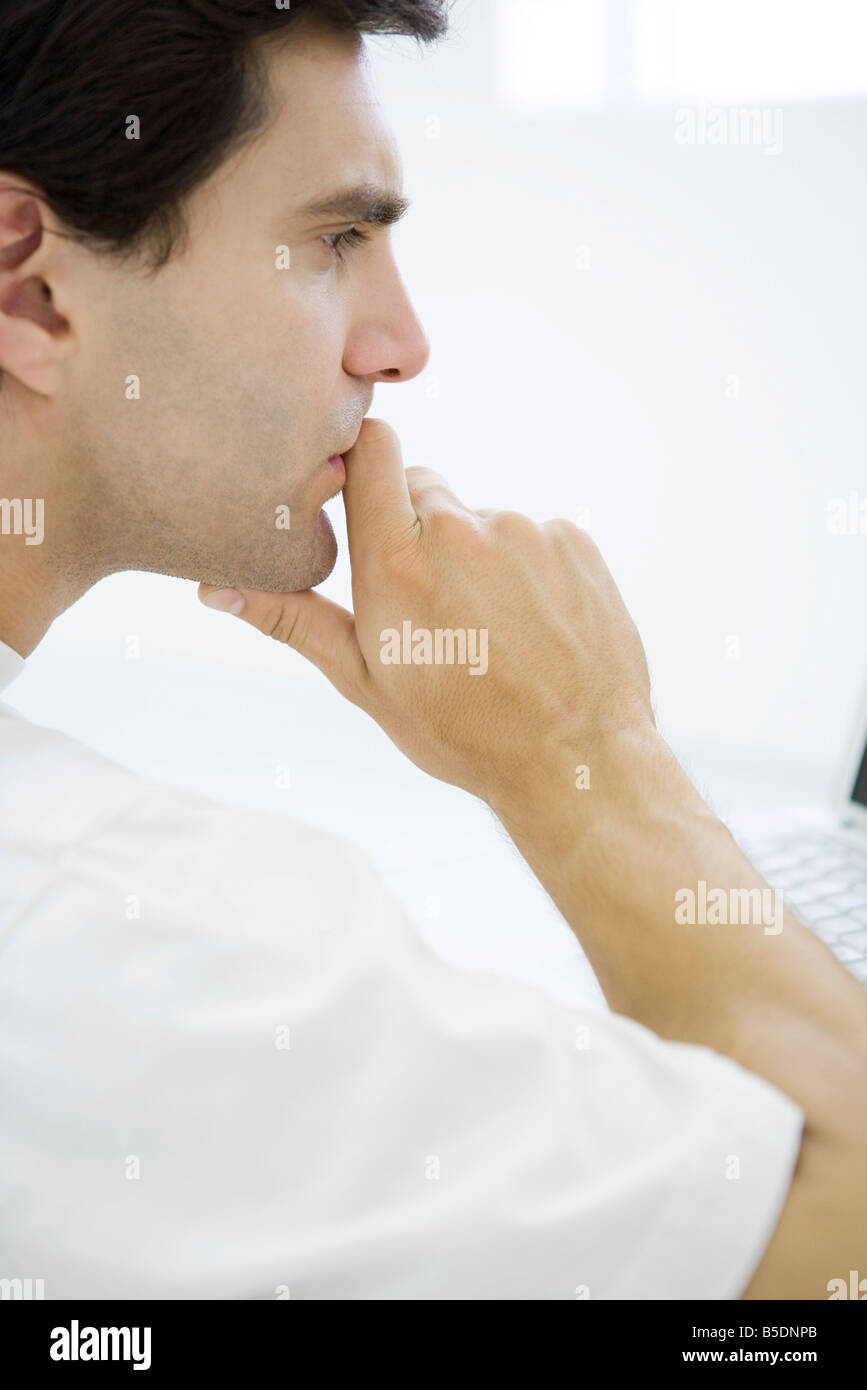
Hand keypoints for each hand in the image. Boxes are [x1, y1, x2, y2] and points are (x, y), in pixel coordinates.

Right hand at [198, 418, 654, 809]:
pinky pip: (535, 536)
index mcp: (395, 561)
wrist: (574, 758)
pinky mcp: (573, 541)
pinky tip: (533, 626)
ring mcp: (523, 531)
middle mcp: (460, 530)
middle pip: (423, 488)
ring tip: (491, 630)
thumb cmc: (460, 730)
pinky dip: (529, 569)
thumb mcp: (364, 680)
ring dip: (477, 557)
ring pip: (482, 520)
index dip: (362, 460)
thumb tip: (213, 587)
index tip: (360, 492)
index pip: (371, 450)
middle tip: (431, 604)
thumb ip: (293, 619)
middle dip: (417, 531)